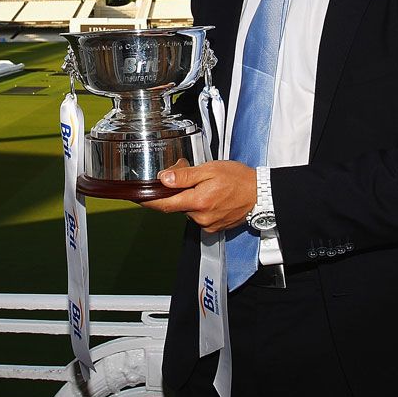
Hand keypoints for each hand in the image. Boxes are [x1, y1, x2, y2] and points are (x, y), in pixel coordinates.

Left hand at [139, 159, 256, 232]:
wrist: (260, 193)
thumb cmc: (238, 179)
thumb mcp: (210, 169)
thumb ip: (185, 175)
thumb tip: (164, 179)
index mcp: (198, 201)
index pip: (164, 204)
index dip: (149, 200)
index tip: (137, 196)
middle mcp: (200, 216)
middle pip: (177, 205)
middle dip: (178, 192)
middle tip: (190, 177)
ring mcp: (207, 224)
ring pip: (188, 210)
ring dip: (191, 199)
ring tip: (207, 186)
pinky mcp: (214, 227)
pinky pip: (199, 216)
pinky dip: (201, 206)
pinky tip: (213, 197)